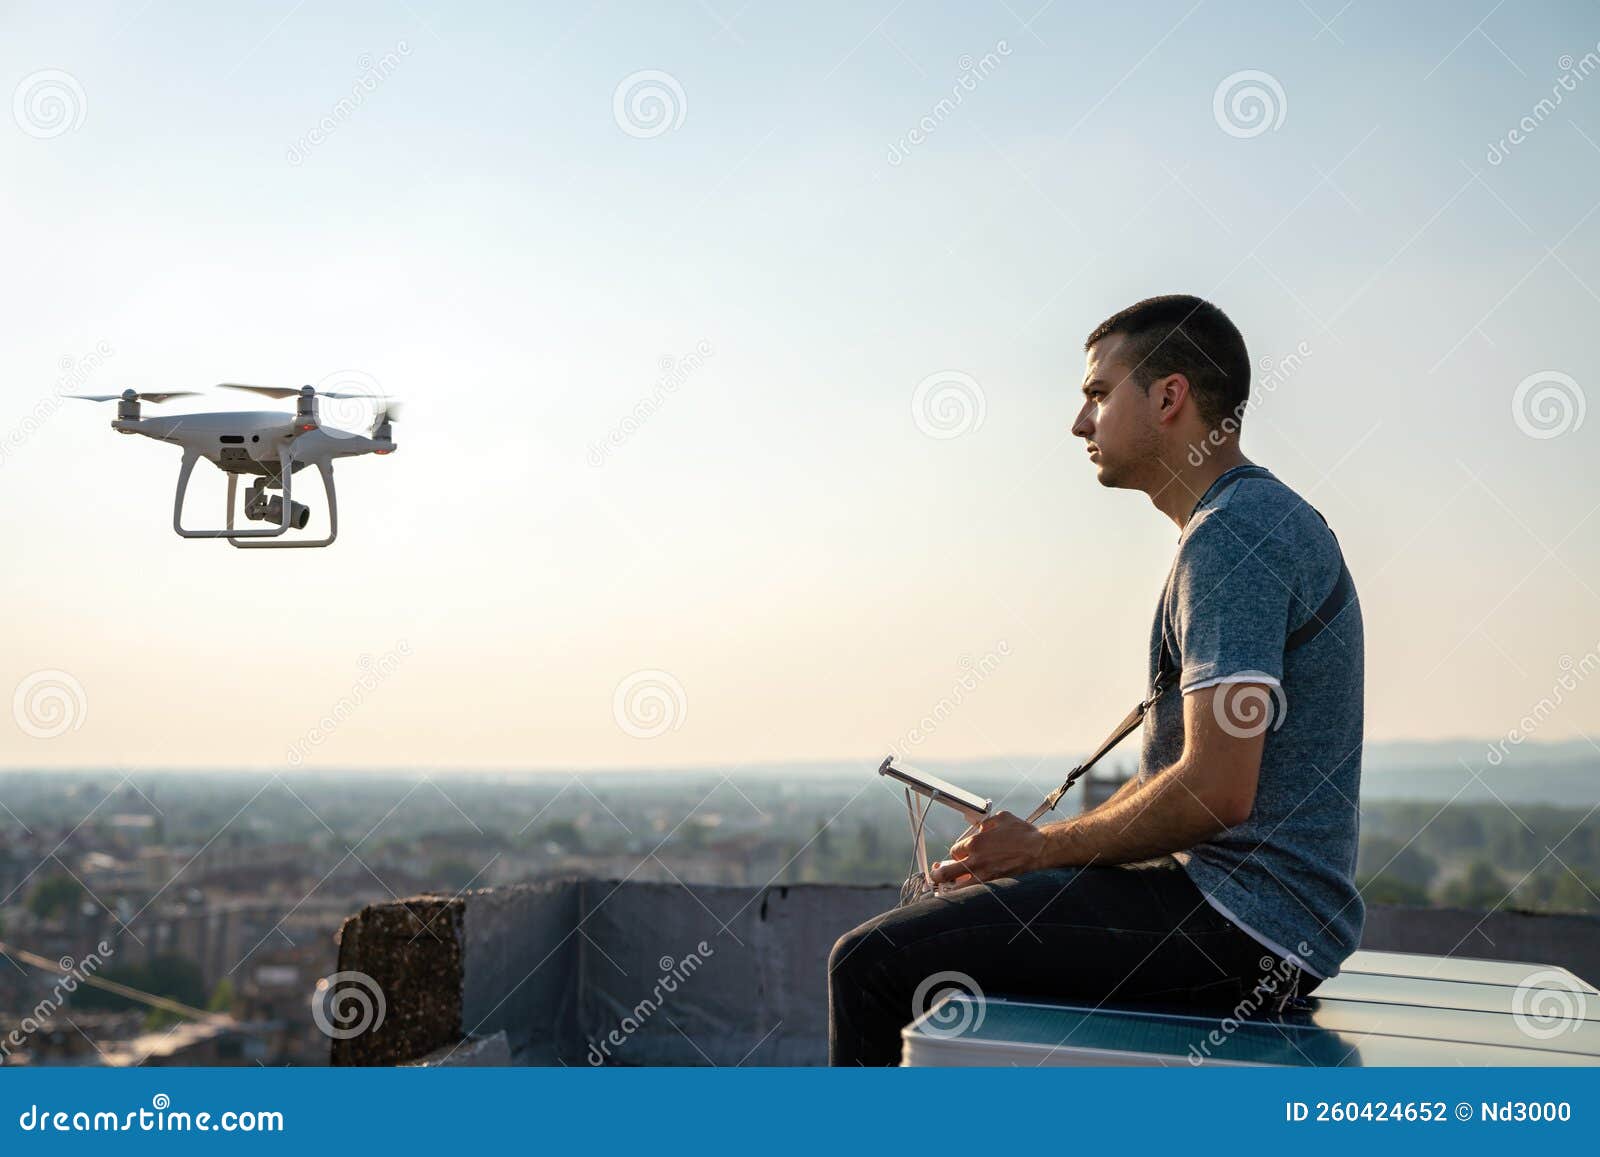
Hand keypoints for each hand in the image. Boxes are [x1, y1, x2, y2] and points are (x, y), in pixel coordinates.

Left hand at [928, 811, 1046, 886]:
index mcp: (975, 843)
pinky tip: (963, 897)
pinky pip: (975, 894)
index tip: (961, 855)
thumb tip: (981, 827)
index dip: (957, 853)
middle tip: (935, 875)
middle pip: (946, 872)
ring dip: (950, 889)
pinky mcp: (995, 886)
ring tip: (943, 890)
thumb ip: (987, 822)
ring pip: (958, 888)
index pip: (955, 851)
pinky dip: (967, 896)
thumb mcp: (1003, 818)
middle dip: (938, 874)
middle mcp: (976, 861)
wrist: (1042, 850)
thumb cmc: (1024, 833)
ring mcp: (984, 876)